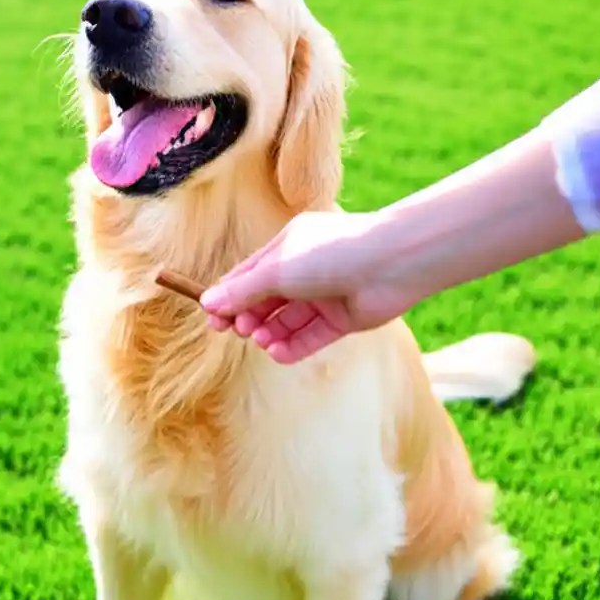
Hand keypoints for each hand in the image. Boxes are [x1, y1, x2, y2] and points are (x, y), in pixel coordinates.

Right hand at [199, 211, 419, 362]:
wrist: (392, 263)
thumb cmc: (330, 254)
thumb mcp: (276, 270)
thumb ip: (243, 291)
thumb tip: (208, 303)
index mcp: (287, 247)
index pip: (248, 275)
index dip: (228, 297)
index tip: (212, 320)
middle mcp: (304, 270)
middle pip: (265, 300)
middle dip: (248, 317)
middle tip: (237, 331)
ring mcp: (324, 295)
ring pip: (287, 321)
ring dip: (269, 333)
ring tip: (261, 340)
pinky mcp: (342, 319)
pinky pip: (310, 336)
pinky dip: (292, 346)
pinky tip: (277, 352)